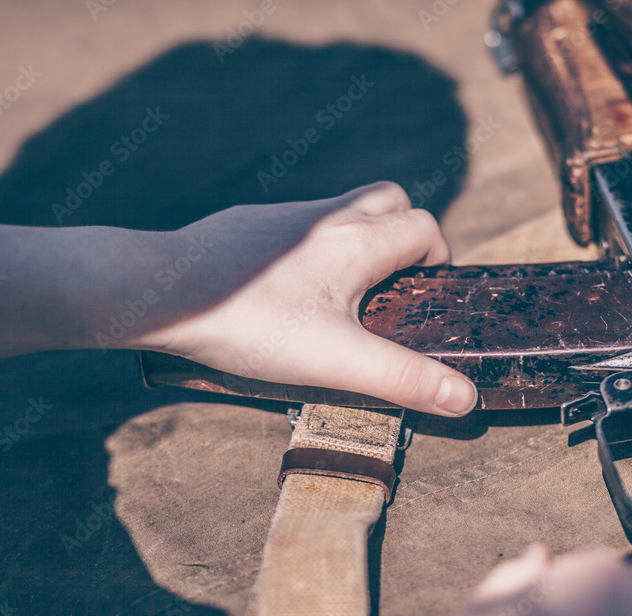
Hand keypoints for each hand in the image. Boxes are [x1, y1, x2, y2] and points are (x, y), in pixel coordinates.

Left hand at [131, 182, 478, 416]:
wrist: (164, 291)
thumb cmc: (253, 325)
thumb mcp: (338, 361)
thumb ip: (404, 380)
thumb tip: (466, 398)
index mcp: (359, 242)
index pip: (424, 228)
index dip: (436, 258)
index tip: (423, 295)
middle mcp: (327, 217)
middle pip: (388, 200)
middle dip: (402, 233)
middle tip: (389, 284)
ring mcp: (283, 216)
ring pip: (339, 209)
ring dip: (355, 237)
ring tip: (338, 293)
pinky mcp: (245, 224)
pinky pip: (294, 225)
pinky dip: (306, 247)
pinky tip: (281, 291)